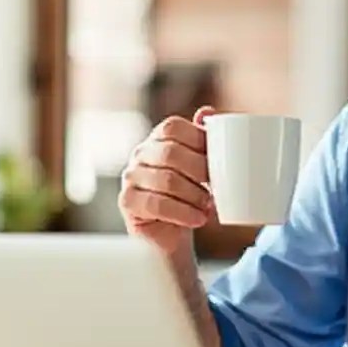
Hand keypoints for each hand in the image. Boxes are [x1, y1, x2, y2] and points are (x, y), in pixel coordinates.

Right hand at [119, 107, 217, 256]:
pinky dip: (183, 213)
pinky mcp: (127, 202)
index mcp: (157, 139)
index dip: (198, 140)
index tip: (220, 158)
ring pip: (167, 181)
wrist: (172, 233)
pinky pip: (157, 204)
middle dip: (199, 170)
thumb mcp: (200, 166)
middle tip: (216, 186)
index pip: (173, 128)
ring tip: (208, 206)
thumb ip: (203, 139)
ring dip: (194, 195)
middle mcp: (140, 154)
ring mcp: (130, 177)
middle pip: (170, 153)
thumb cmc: (188, 196)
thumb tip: (208, 112)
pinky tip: (198, 219)